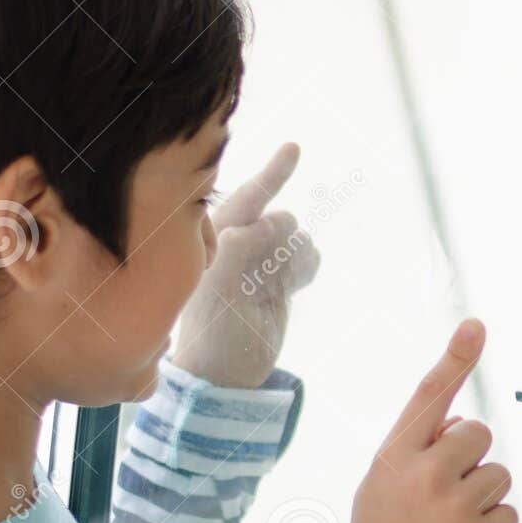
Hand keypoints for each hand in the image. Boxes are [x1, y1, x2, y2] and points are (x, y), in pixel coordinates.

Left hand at [170, 142, 318, 388]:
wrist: (228, 374)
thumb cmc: (213, 332)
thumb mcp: (220, 293)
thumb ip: (235, 253)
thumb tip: (247, 227)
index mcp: (215, 237)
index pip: (247, 198)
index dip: (271, 173)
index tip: (294, 148)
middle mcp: (237, 241)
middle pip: (280, 220)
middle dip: (281, 242)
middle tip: (263, 277)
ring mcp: (261, 259)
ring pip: (298, 238)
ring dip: (295, 261)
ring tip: (275, 289)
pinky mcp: (278, 277)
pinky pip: (308, 257)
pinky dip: (305, 271)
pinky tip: (290, 291)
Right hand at [327, 320, 517, 522]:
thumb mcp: (382, 484)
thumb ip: (419, 449)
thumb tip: (467, 426)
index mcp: (394, 455)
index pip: (430, 395)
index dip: (455, 358)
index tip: (477, 327)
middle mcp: (423, 474)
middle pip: (479, 434)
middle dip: (471, 458)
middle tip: (441, 494)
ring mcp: (453, 507)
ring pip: (499, 474)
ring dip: (482, 496)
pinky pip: (509, 512)